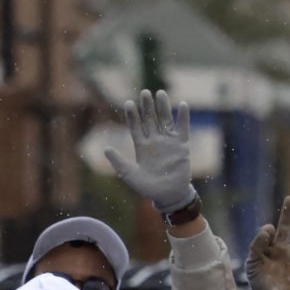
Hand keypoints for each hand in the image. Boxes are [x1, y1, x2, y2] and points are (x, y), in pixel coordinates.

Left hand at [104, 90, 197, 214]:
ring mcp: (169, 142)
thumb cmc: (148, 188)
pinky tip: (183, 105)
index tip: (129, 103)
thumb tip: (106, 149)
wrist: (168, 196)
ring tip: (160, 93)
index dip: (132, 116)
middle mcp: (155, 141)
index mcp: (142, 147)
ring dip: (163, 107)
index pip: (136, 127)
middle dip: (147, 107)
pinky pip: (183, 129)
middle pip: (150, 120)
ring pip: (165, 120)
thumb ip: (119, 162)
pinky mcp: (182, 146)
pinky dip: (183, 117)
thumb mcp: (130, 175)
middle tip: (144, 93)